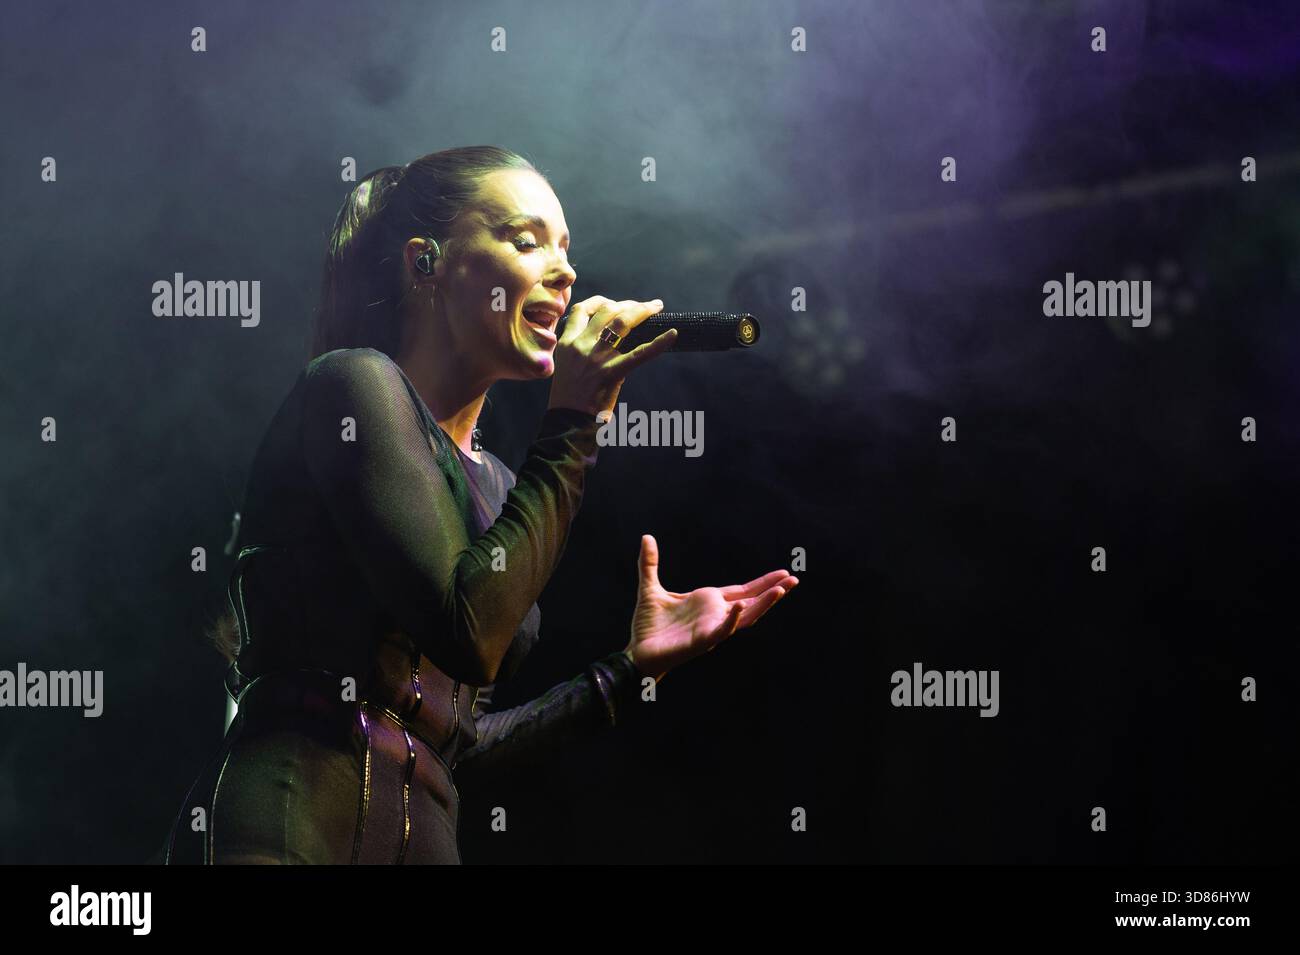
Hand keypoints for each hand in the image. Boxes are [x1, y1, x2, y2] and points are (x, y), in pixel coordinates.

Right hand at [546, 296, 677, 418]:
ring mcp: (595, 358)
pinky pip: (639, 354)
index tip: (614, 303)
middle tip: (646, 306)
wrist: (566, 422)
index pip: (581, 309)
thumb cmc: (569, 398)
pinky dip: (658, 343)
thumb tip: (607, 338)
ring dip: (641, 310)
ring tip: (656, 307)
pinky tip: (673, 335)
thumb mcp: (567, 367)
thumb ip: (582, 349)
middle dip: (628, 304)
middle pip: (606, 310)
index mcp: (567, 343)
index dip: (600, 301)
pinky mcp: (611, 373)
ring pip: (621, 322)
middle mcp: (580, 345)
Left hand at [625, 535, 797, 682]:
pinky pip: (721, 631)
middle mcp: (715, 615)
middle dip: (772, 590)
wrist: (637, 652)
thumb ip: (650, 563)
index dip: (762, 583)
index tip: (782, 573)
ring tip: (781, 590)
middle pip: (751, 601)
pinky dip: (732, 620)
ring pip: (744, 617)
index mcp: (708, 602)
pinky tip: (741, 607)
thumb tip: (647, 537)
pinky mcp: (701, 642)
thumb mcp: (650, 588)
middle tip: (794, 579)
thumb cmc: (647, 626)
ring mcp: (711, 629)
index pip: (742, 590)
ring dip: (762, 604)